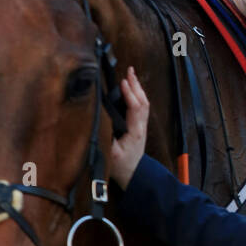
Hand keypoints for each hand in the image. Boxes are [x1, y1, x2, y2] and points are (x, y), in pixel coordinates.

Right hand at [109, 67, 148, 188]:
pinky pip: (142, 107)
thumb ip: (107, 137)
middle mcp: (141, 127)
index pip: (135, 109)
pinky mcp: (140, 126)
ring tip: (131, 74)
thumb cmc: (120, 165)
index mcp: (134, 132)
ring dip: (138, 88)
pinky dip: (138, 94)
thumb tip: (101, 120)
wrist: (133, 174)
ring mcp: (142, 126)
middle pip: (142, 102)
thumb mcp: (111, 154)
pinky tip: (132, 88)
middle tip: (129, 71)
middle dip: (136, 85)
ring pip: (144, 103)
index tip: (123, 82)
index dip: (130, 94)